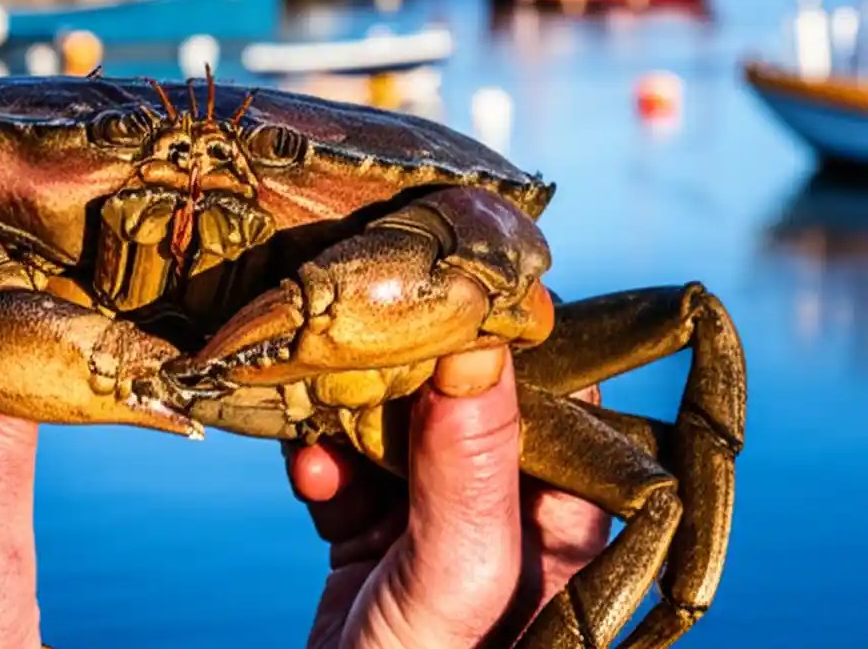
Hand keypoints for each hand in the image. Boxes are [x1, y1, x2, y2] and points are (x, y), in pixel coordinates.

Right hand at [287, 349, 610, 648]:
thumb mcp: (460, 573)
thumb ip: (469, 463)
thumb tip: (474, 338)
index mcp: (558, 522)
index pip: (551, 402)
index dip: (504, 347)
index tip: (449, 295)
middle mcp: (502, 519)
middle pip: (461, 408)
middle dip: (405, 373)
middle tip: (361, 339)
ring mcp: (432, 532)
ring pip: (393, 437)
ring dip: (347, 419)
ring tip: (317, 408)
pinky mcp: (371, 551)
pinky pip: (346, 480)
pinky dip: (321, 467)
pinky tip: (308, 472)